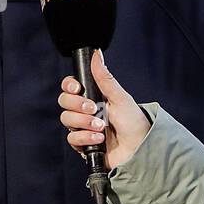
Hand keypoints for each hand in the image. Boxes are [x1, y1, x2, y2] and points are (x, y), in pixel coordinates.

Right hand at [57, 48, 149, 170]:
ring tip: (101, 127)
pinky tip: (99, 139)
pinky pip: (72, 138)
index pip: (70, 86)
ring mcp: (82, 127)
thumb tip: (97, 54)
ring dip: (83, 122)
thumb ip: (104, 78)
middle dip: (77, 105)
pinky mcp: (82, 144)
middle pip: (64, 101)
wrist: (139, 148)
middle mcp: (84, 110)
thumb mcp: (120, 97)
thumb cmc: (133, 121)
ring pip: (66, 119)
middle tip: (94, 109)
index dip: (69, 86)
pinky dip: (85, 138)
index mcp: (92, 96)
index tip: (77, 88)